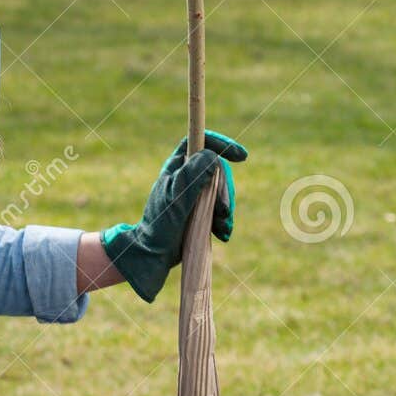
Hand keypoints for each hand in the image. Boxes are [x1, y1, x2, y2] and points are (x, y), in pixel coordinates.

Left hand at [99, 128, 247, 303]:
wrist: (153, 254)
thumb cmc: (160, 224)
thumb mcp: (176, 198)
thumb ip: (192, 176)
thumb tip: (211, 156)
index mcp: (177, 167)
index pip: (200, 142)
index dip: (221, 144)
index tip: (241, 156)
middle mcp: (186, 176)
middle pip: (217, 170)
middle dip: (225, 190)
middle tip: (223, 211)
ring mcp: (194, 194)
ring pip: (221, 191)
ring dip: (226, 209)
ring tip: (221, 226)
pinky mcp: (200, 211)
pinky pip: (221, 209)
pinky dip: (224, 221)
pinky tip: (222, 234)